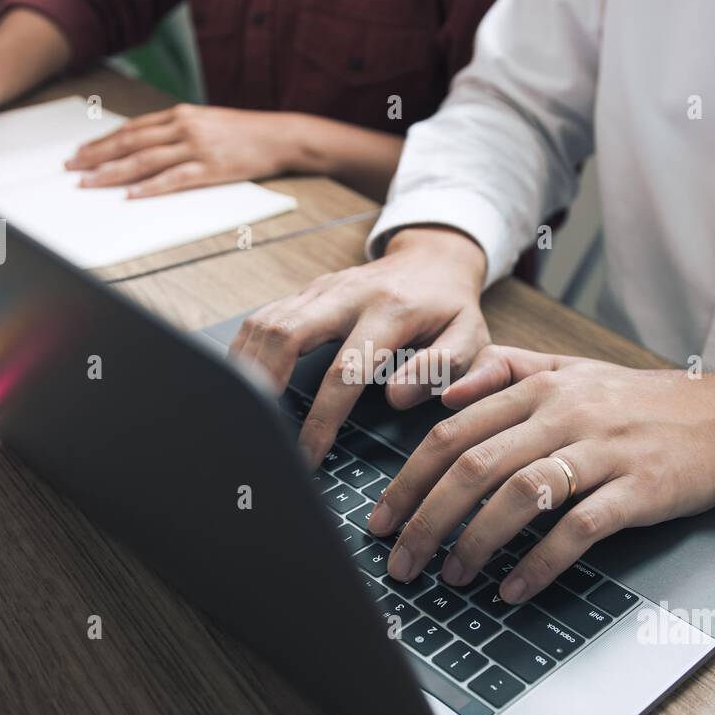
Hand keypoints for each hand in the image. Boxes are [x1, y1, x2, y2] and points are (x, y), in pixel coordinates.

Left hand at [65, 104, 301, 196]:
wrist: (280, 136)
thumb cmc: (245, 133)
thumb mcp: (207, 123)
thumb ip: (178, 131)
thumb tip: (148, 144)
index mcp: (180, 115)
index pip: (132, 129)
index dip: (103, 141)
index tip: (80, 151)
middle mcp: (183, 127)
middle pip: (130, 143)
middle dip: (97, 156)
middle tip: (71, 167)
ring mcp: (197, 147)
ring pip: (145, 161)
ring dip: (113, 172)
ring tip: (89, 182)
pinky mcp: (211, 168)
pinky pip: (174, 179)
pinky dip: (150, 187)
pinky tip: (131, 195)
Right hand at [229, 228, 490, 465]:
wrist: (434, 259)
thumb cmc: (451, 308)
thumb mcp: (470, 338)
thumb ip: (442, 367)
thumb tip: (396, 396)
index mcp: (391, 311)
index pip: (345, 371)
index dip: (322, 419)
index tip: (309, 455)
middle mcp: (348, 295)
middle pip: (286, 334)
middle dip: (264, 384)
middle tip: (259, 429)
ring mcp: (322, 290)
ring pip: (266, 322)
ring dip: (249, 367)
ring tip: (245, 411)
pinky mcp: (307, 291)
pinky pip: (263, 316)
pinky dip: (246, 349)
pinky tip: (244, 380)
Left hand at [369, 345, 714, 603]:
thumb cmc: (639, 402)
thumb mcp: (570, 371)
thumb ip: (503, 372)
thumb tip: (442, 395)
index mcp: (539, 387)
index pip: (454, 432)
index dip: (409, 479)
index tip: (382, 519)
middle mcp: (564, 414)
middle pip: (475, 466)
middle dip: (427, 518)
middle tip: (401, 561)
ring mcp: (603, 450)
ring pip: (519, 496)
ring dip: (475, 542)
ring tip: (451, 576)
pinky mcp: (638, 489)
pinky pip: (577, 529)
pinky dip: (538, 563)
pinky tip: (512, 588)